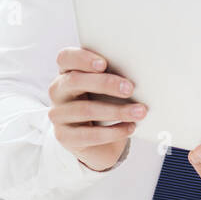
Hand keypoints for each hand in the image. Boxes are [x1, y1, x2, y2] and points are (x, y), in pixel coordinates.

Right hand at [48, 47, 145, 170]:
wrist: (97, 141)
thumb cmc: (105, 103)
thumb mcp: (107, 87)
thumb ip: (113, 75)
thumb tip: (142, 70)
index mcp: (67, 72)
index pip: (65, 58)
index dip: (82, 58)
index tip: (104, 63)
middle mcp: (58, 91)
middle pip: (74, 81)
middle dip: (105, 83)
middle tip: (130, 88)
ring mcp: (58, 115)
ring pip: (85, 109)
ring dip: (117, 111)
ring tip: (139, 112)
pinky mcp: (64, 137)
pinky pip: (89, 134)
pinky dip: (113, 131)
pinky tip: (130, 127)